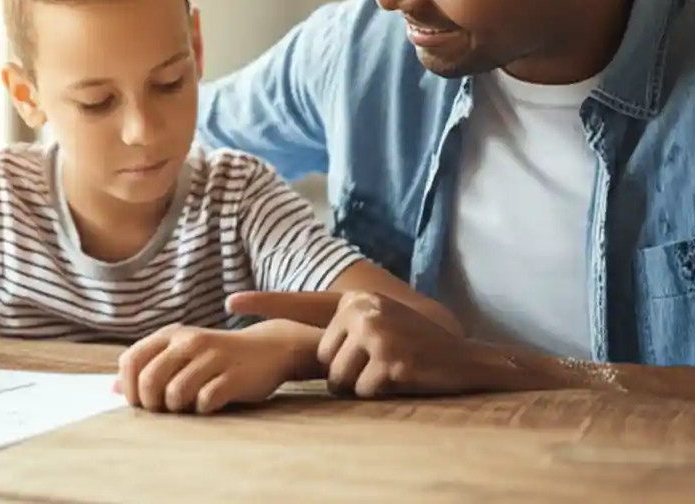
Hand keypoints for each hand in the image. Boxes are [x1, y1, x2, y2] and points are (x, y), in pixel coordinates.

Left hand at [116, 320, 318, 414]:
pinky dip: (202, 410)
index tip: (141, 403)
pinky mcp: (233, 376)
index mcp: (172, 334)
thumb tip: (113, 389)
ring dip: (177, 409)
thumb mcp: (182, 354)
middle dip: (151, 404)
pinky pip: (204, 401)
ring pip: (174, 393)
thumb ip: (149, 367)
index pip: (131, 360)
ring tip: (188, 406)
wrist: (269, 349)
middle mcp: (190, 340)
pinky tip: (209, 405)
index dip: (129, 388)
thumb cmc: (217, 357)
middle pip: (148, 380)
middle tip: (164, 410)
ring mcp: (213, 357)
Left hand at [227, 290, 497, 397]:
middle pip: (322, 361)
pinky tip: (401, 379)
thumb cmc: (414, 348)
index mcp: (352, 301)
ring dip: (361, 386)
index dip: (263, 302)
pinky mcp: (390, 357)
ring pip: (338, 380)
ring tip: (389, 371)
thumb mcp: (376, 330)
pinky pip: (362, 391)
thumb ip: (342, 333)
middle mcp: (361, 309)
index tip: (230, 301)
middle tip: (379, 365)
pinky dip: (379, 394)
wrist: (464, 358)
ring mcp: (377, 331)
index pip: (300, 303)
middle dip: (344, 374)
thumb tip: (309, 354)